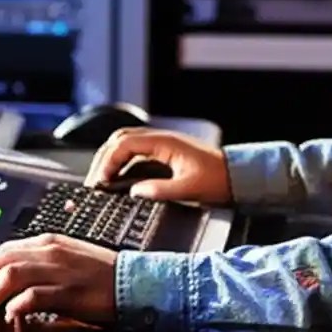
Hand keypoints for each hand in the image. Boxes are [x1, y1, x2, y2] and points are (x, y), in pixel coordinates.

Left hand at [0, 234, 116, 322]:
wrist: (133, 282)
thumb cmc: (102, 273)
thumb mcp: (68, 256)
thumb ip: (42, 259)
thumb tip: (13, 272)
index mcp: (50, 242)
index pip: (5, 248)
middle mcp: (51, 251)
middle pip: (1, 260)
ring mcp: (58, 270)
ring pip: (10, 274)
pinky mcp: (67, 292)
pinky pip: (31, 296)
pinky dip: (16, 306)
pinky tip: (13, 314)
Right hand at [84, 128, 232, 203]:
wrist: (237, 176)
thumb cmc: (218, 179)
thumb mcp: (189, 189)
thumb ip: (160, 190)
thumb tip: (134, 192)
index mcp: (164, 142)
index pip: (124, 144)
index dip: (108, 161)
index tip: (101, 180)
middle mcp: (160, 139)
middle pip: (120, 139)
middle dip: (103, 158)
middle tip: (94, 181)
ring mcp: (161, 145)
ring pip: (125, 143)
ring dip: (111, 158)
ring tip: (101, 179)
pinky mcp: (164, 153)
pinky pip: (135, 152)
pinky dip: (122, 162)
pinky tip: (118, 178)